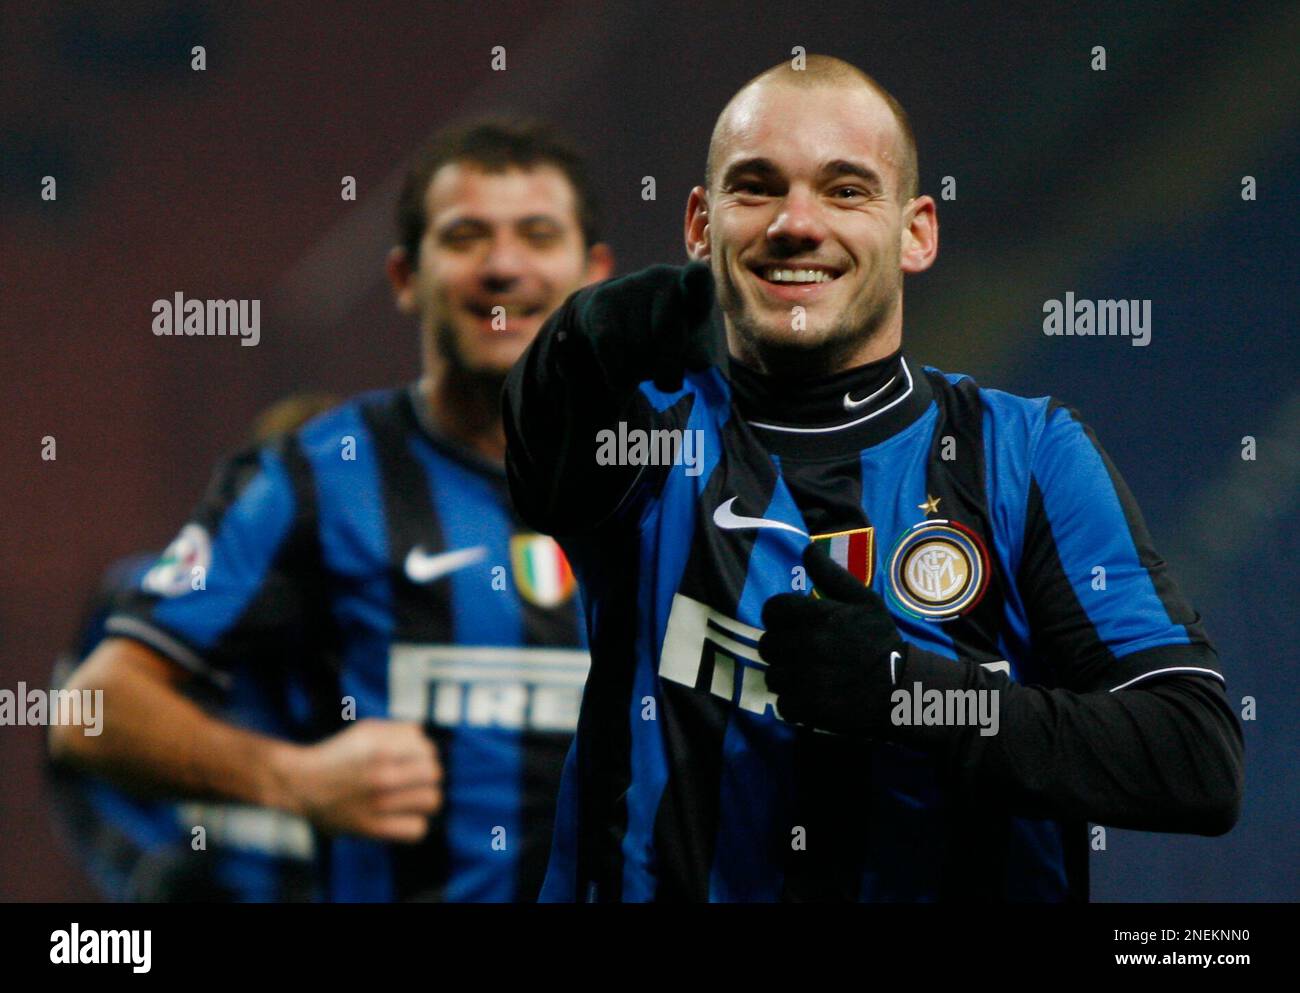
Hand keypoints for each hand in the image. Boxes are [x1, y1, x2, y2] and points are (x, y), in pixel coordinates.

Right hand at [288, 719, 442, 841]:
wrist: (301, 783)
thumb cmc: (338, 755)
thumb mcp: (367, 730)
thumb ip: (400, 731)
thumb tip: (427, 740)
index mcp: (381, 748)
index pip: (429, 750)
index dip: (424, 753)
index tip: (413, 759)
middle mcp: (381, 774)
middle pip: (435, 774)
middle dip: (428, 774)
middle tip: (414, 778)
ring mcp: (378, 803)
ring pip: (432, 800)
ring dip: (425, 797)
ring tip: (412, 796)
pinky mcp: (372, 828)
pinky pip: (417, 829)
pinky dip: (415, 823)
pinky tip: (405, 816)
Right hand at [571, 261, 714, 391]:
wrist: (621, 314)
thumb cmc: (670, 335)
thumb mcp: (693, 343)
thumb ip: (700, 355)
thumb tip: (697, 365)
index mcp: (696, 288)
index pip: (698, 278)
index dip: (697, 277)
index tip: (697, 273)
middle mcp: (662, 277)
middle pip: (667, 333)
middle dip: (668, 365)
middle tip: (667, 375)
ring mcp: (630, 286)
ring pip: (638, 347)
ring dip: (642, 369)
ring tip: (643, 358)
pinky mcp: (603, 302)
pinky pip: (611, 350)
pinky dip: (619, 373)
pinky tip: (622, 370)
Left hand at [760, 542, 906, 735]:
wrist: (902, 688)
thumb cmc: (881, 641)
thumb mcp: (864, 601)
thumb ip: (832, 575)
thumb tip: (807, 549)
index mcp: (819, 615)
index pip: (772, 609)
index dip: (779, 617)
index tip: (791, 625)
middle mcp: (808, 644)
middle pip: (767, 644)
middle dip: (782, 648)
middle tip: (803, 653)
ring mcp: (806, 678)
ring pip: (772, 675)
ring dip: (787, 677)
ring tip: (809, 677)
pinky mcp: (807, 707)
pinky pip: (782, 704)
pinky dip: (795, 704)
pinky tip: (814, 697)